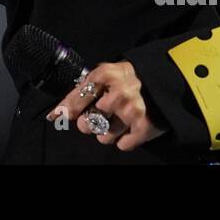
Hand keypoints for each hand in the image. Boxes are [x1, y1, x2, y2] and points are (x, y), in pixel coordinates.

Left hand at [44, 60, 166, 151]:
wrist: (165, 81)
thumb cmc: (129, 78)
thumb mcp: (107, 74)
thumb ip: (85, 89)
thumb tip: (58, 113)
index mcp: (105, 75)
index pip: (77, 98)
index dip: (64, 110)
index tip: (54, 117)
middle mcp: (117, 93)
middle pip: (88, 124)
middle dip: (90, 123)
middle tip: (100, 116)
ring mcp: (132, 111)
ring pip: (104, 137)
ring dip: (108, 133)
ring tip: (118, 120)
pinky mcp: (145, 126)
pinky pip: (122, 145)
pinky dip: (125, 139)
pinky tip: (130, 127)